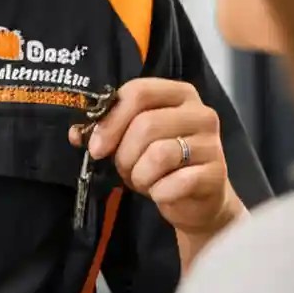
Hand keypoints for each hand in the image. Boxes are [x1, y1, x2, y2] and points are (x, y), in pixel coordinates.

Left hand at [69, 79, 245, 238]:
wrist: (197, 200)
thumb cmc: (161, 164)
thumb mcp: (132, 141)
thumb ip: (107, 131)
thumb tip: (77, 134)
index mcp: (178, 94)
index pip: (139, 92)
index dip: (112, 120)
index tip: (97, 146)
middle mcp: (200, 113)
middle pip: (146, 124)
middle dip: (124, 154)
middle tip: (124, 170)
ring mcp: (212, 143)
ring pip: (158, 155)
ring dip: (139, 175)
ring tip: (144, 180)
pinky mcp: (216, 174)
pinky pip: (173, 183)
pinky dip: (158, 192)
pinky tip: (162, 192)